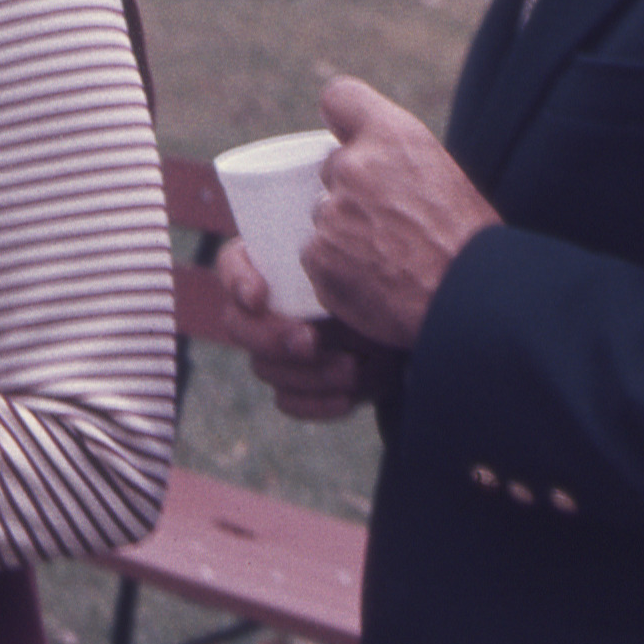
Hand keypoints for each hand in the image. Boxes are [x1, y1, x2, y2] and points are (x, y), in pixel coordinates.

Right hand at [211, 241, 368, 421]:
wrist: (411, 326)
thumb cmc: (384, 279)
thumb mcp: (362, 258)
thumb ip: (334, 248)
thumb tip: (316, 241)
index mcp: (271, 264)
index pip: (232, 264)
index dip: (237, 281)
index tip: (259, 296)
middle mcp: (264, 310)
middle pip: (237, 325)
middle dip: (271, 337)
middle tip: (308, 341)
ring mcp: (275, 352)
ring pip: (264, 368)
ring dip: (307, 372)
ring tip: (352, 368)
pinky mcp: (296, 385)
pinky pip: (287, 401)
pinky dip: (315, 403)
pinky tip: (345, 398)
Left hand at [303, 73, 497, 352]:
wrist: (473, 302)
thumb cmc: (471, 242)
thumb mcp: (446, 174)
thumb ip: (400, 157)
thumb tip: (370, 153)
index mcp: (394, 136)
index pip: (339, 97)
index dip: (343, 119)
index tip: (350, 138)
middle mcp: (355, 166)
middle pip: (330, 168)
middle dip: (350, 191)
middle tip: (390, 223)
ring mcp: (331, 212)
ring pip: (322, 216)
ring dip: (343, 234)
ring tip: (388, 260)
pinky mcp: (318, 256)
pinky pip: (316, 257)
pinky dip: (337, 271)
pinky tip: (374, 283)